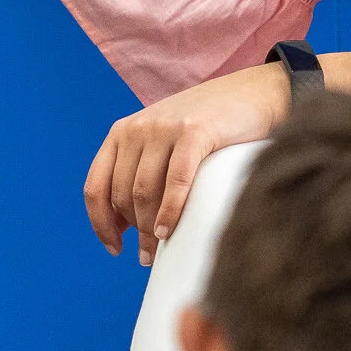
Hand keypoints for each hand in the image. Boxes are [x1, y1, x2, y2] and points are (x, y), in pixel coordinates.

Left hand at [84, 62, 286, 263]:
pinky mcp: (194, 131)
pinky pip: (175, 180)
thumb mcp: (163, 142)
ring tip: (158, 252)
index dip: (100, 223)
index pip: (95, 185)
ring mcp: (164, 128)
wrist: (254, 94)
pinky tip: (169, 231)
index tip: (115, 248)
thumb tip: (124, 225)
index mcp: (122, 133)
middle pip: (122, 194)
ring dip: (148, 229)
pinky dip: (169, 211)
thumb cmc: (209, 128)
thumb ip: (141, 172)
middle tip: (148, 256)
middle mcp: (137, 129)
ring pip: (144, 191)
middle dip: (133, 232)